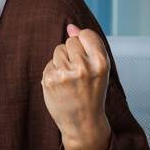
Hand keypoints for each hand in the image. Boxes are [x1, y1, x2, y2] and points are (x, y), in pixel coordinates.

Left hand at [41, 24, 111, 149]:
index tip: (87, 57)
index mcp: (101, 63)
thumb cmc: (93, 92)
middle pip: (70, 41)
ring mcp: (65, 74)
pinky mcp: (49, 80)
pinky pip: (49, 63)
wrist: (83, 122)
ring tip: (70, 79)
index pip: (86, 34)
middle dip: (73, 53)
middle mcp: (83, 68)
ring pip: (58, 50)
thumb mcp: (99, 69)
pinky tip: (61, 85)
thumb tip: (70, 26)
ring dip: (62, 61)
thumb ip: (88, 45)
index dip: (84, 43)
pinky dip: (53, 71)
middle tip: (79, 73)